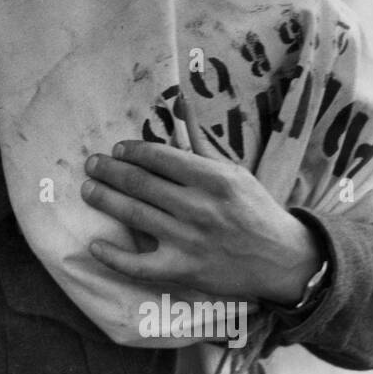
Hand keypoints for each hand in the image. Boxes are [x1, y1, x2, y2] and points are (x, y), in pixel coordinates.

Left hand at [82, 139, 323, 303]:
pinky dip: (114, 256)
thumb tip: (178, 103)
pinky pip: (140, 265)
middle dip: (109, 171)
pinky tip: (95, 245)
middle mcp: (199, 207)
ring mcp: (189, 240)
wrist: (284, 260)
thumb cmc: (254, 209)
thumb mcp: (233, 171)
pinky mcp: (184, 270)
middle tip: (91, 165)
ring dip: (105, 200)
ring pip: (135, 215)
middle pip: (141, 184)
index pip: (159, 157)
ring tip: (88, 190)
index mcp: (213, 178)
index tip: (116, 150)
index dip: (132, 151)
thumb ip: (199, 142)